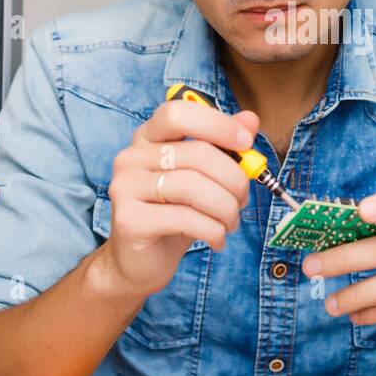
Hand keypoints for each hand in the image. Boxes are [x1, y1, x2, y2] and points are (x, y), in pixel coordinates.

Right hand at [90, 97, 257, 299]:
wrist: (141, 262)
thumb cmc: (174, 215)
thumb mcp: (202, 178)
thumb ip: (223, 147)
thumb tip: (250, 119)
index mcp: (148, 138)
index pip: (179, 113)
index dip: (217, 124)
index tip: (246, 142)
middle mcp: (131, 157)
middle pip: (197, 153)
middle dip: (233, 178)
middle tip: (243, 199)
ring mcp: (125, 187)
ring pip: (193, 186)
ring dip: (226, 208)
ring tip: (231, 222)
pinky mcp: (129, 220)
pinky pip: (186, 218)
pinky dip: (213, 230)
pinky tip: (217, 239)